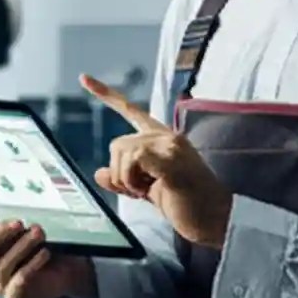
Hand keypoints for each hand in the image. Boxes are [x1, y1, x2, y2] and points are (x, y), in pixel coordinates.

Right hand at [0, 220, 95, 297]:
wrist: (63, 272)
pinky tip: (45, 253)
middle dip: (0, 236)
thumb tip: (15, 210)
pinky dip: (31, 265)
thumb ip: (16, 227)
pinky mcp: (13, 297)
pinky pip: (18, 281)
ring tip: (39, 233)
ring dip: (21, 247)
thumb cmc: (39, 248)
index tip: (15, 221)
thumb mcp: (26, 233)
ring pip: (1, 267)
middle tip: (21, 223)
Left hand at [81, 73, 232, 248]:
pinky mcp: (170, 157)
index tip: (84, 78)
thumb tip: (100, 173)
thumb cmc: (186, 204)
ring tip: (149, 190)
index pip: (130, 111)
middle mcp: (166, 135)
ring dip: (127, 180)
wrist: (214, 219)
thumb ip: (125, 179)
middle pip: (117, 144)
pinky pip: (134, 159)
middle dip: (121, 174)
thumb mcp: (148, 191)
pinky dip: (133, 180)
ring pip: (122, 152)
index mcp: (162, 138)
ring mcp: (170, 144)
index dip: (106, 94)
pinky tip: (151, 188)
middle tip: (142, 191)